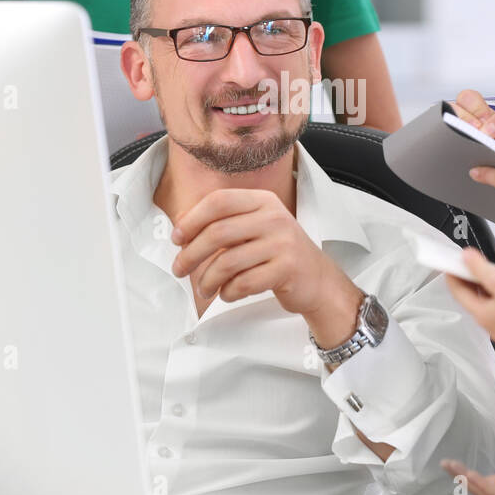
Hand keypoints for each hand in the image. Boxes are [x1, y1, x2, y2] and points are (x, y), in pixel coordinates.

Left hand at [170, 189, 359, 343]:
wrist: (317, 279)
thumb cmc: (278, 253)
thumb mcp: (255, 227)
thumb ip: (223, 222)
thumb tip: (181, 226)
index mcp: (262, 201)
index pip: (219, 201)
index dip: (192, 219)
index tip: (177, 238)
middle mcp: (274, 217)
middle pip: (218, 232)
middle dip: (191, 254)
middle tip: (179, 268)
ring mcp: (283, 242)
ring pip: (228, 262)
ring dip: (207, 280)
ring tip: (204, 289)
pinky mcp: (287, 269)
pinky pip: (244, 283)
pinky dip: (228, 292)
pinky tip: (227, 293)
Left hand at [444, 247, 494, 344]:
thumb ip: (478, 267)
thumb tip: (465, 258)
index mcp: (483, 317)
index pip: (458, 293)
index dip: (453, 275)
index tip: (450, 263)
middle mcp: (492, 328)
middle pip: (473, 300)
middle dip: (470, 280)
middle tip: (470, 264)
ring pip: (488, 305)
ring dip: (485, 288)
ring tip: (491, 272)